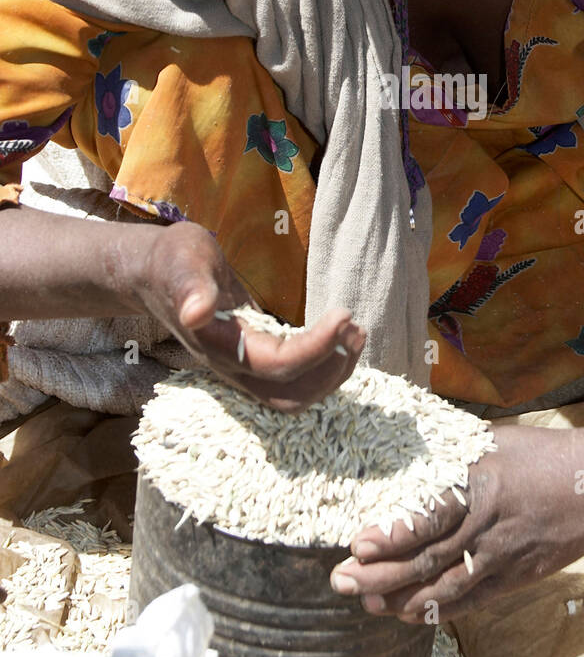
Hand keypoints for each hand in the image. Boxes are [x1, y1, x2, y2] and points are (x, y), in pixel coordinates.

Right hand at [127, 220, 365, 409]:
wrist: (154, 275)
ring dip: (331, 373)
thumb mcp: (181, 260)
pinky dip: (323, 367)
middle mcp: (232, 367)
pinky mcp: (254, 361)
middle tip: (356, 329)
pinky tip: (341, 339)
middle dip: (330, 369)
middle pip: (289, 395)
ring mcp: (242, 369)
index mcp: (218, 346)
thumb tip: (196, 311)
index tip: (344, 315)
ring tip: (356, 334)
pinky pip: (293, 381)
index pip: (276, 365)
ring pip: (293, 395)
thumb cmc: (172, 261)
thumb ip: (190, 285)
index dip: (315, 348)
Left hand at [329, 423, 583, 621]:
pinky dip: (437, 609)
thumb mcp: (495, 441)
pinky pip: (471, 601)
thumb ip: (454, 457)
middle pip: (427, 560)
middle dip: (379, 574)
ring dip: (400, 598)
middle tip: (340, 580)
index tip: (356, 544)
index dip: (391, 535)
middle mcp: (490, 528)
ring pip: (444, 589)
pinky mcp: (518, 578)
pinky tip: (408, 612)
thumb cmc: (547, 454)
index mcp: (482, 486)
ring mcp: (505, 558)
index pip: (429, 517)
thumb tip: (411, 458)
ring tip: (366, 602)